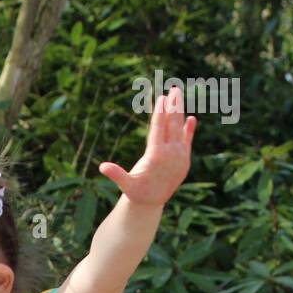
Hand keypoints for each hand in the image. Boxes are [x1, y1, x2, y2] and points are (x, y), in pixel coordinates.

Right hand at [98, 85, 196, 206]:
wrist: (153, 203)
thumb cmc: (137, 192)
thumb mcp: (126, 184)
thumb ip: (116, 174)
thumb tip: (101, 167)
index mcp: (156, 156)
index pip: (159, 129)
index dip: (160, 112)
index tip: (162, 98)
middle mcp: (171, 154)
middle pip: (172, 125)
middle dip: (173, 106)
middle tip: (174, 89)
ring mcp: (180, 156)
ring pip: (180, 130)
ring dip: (179, 112)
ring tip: (178, 96)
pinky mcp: (185, 160)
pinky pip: (187, 141)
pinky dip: (189, 130)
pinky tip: (191, 118)